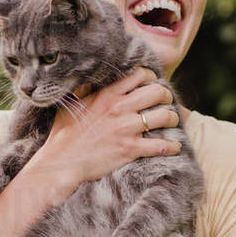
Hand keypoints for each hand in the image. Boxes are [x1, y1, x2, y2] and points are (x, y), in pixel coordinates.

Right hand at [37, 67, 180, 189]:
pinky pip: (161, 145)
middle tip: (165, 102)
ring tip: (171, 121)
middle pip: (158, 92)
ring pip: (165, 116)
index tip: (152, 83)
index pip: (139, 75)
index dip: (151, 77)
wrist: (61, 161)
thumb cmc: (64, 134)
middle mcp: (120, 108)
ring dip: (172, 118)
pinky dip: (172, 146)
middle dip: (166, 96)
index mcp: (107, 94)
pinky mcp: (130, 149)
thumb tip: (90, 78)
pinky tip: (174, 146)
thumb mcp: (72, 104)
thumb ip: (85, 89)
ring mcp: (127, 129)